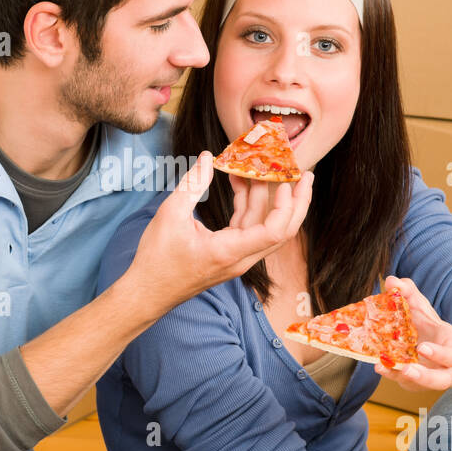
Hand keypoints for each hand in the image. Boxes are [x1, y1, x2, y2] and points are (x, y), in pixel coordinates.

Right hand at [130, 153, 312, 310]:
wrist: (147, 292)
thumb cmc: (157, 259)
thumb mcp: (170, 215)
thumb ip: (192, 184)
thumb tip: (208, 158)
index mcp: (230, 252)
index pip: (275, 231)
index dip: (286, 205)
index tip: (285, 181)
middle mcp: (240, 258)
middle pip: (282, 231)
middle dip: (296, 201)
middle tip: (304, 173)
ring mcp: (237, 258)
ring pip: (265, 226)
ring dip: (267, 198)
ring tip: (265, 168)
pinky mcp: (229, 254)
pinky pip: (248, 227)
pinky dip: (248, 205)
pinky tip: (240, 183)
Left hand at [373, 275, 451, 390]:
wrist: (435, 348)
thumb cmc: (428, 327)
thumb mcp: (420, 308)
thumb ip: (408, 294)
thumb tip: (392, 280)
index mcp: (450, 348)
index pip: (450, 353)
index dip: (438, 353)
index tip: (422, 347)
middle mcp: (442, 368)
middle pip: (440, 380)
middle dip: (425, 376)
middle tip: (408, 368)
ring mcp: (427, 377)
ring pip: (421, 386)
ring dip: (405, 380)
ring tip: (383, 368)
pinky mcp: (413, 383)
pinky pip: (405, 383)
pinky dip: (392, 374)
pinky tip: (379, 365)